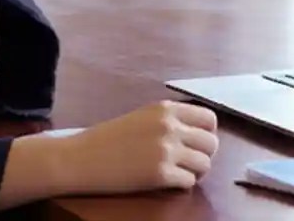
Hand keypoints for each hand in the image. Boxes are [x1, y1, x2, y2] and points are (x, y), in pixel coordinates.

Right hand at [57, 101, 219, 194]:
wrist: (81, 158)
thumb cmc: (108, 139)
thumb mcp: (142, 118)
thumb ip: (168, 121)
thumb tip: (195, 134)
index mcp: (166, 109)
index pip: (209, 119)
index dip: (207, 134)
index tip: (197, 144)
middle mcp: (170, 126)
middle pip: (211, 143)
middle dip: (203, 155)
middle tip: (189, 163)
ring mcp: (166, 150)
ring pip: (204, 164)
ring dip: (195, 172)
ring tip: (179, 173)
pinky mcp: (160, 174)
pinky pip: (188, 182)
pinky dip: (181, 185)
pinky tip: (167, 182)